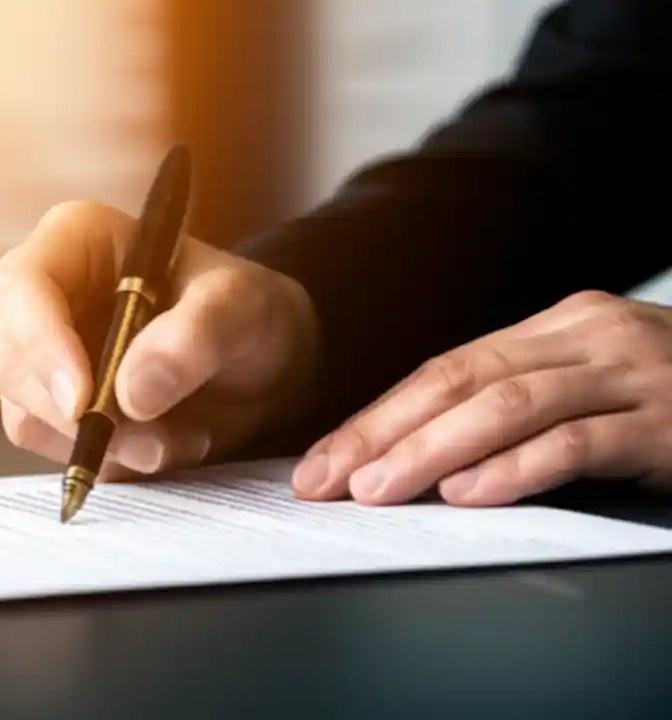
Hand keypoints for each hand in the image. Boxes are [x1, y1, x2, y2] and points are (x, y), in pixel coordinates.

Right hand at [0, 201, 320, 476]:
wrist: (261, 364)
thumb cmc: (246, 312)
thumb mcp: (243, 308)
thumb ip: (195, 337)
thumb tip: (131, 394)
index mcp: (74, 240)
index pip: (23, 286)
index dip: (41, 343)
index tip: (83, 402)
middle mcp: (44, 294)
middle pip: (11, 360)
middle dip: (75, 414)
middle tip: (151, 443)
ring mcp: (41, 354)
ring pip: (26, 412)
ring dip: (99, 445)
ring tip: (179, 440)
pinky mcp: (53, 406)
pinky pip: (51, 446)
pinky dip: (104, 460)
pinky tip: (161, 445)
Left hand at [294, 290, 671, 505]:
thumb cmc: (667, 401)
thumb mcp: (587, 385)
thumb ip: (514, 403)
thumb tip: (411, 451)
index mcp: (556, 326)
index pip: (445, 369)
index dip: (376, 416)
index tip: (322, 461)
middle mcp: (587, 336)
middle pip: (460, 380)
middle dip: (382, 433)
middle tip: (328, 480)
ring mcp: (630, 372)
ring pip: (507, 405)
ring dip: (430, 451)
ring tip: (377, 489)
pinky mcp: (666, 421)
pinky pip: (577, 442)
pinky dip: (516, 467)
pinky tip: (468, 492)